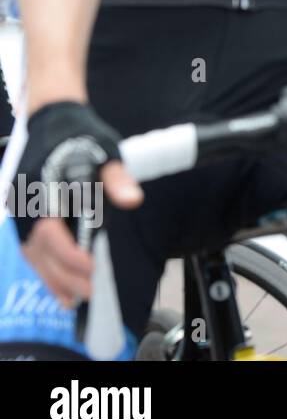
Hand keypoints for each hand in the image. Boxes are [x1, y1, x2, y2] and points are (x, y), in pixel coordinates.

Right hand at [15, 102, 140, 306]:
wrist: (53, 119)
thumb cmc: (82, 136)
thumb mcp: (106, 152)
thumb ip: (117, 179)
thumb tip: (133, 199)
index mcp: (44, 191)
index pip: (52, 233)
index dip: (70, 255)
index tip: (91, 268)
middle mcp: (26, 204)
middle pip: (39, 250)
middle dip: (62, 276)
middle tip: (87, 294)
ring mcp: (20, 210)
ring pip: (31, 253)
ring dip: (50, 278)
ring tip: (72, 299)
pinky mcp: (22, 214)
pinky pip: (29, 247)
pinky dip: (43, 266)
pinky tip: (59, 282)